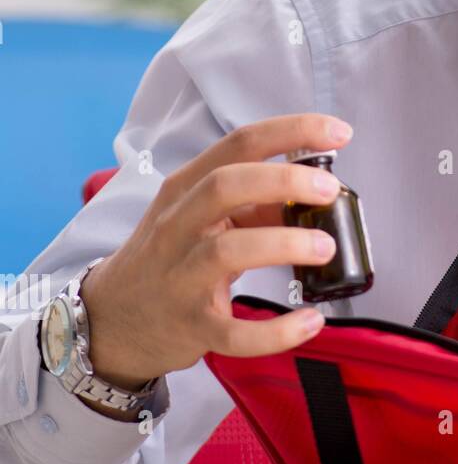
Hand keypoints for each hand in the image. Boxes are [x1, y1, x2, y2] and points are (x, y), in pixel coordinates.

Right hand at [80, 113, 354, 388]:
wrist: (112, 320)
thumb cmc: (170, 256)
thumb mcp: (201, 217)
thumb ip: (254, 203)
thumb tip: (316, 195)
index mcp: (186, 188)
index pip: (239, 143)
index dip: (293, 131)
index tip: (339, 133)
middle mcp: (177, 226)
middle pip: (225, 186)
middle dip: (284, 181)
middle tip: (330, 190)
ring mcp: (180, 277)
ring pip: (227, 251)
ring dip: (284, 245)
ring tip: (325, 248)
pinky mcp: (191, 327)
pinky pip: (234, 332)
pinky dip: (276, 331)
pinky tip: (311, 321)